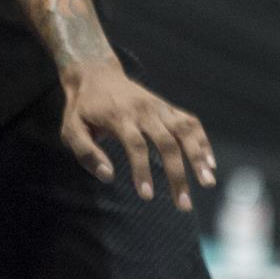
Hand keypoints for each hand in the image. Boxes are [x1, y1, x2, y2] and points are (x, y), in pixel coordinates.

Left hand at [59, 59, 214, 209]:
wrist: (95, 73)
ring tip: (207, 183)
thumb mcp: (71, 129)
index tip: (147, 196)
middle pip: (167, 142)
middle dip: (178, 175)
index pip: (136, 145)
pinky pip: (190, 122)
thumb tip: (108, 176)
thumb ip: (86, 153)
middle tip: (184, 205)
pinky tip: (209, 164)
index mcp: (119, 115)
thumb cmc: (82, 108)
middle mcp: (143, 110)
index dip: (142, 171)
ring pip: (184, 131)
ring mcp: (158, 107)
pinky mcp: (166, 107)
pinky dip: (202, 141)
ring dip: (198, 157)